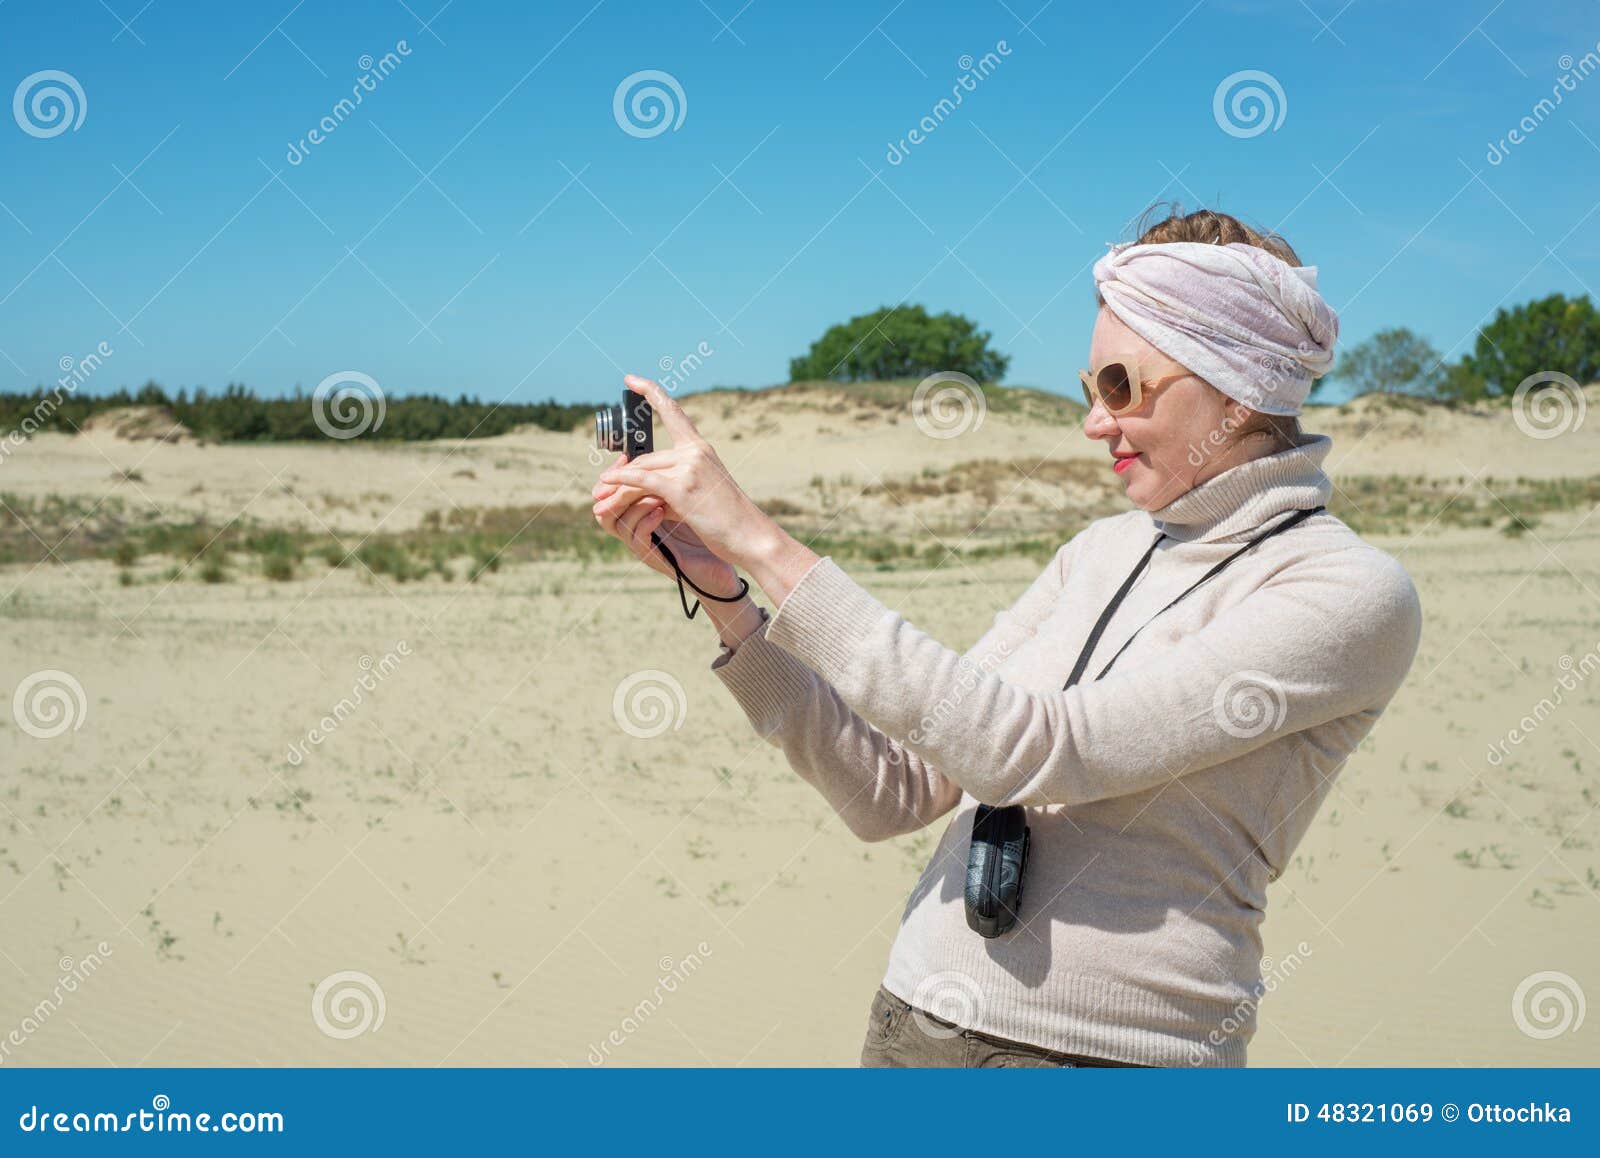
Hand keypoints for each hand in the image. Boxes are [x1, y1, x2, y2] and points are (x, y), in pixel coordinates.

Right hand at [592, 457, 741, 597]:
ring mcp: (643, 543)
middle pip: (606, 505)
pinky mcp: (654, 558)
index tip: (625, 456)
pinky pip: (636, 538)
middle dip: (618, 486)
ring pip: (615, 522)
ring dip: (634, 503)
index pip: (614, 491)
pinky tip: (661, 511)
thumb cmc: (710, 524)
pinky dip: (645, 521)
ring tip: (656, 493)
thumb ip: (671, 476)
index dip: (616, 473)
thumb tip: (669, 445)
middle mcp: (636, 528)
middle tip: (633, 470)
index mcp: (641, 511)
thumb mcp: (687, 494)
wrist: (729, 556)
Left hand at [594, 374, 776, 568]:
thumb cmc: (727, 518)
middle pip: (644, 460)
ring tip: (598, 503)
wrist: (750, 535)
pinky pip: (643, 481)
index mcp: (700, 448)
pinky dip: (621, 482)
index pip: (672, 412)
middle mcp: (695, 451)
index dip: (650, 392)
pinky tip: (607, 482)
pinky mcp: (682, 489)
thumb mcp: (698, 494)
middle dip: (619, 476)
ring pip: (640, 473)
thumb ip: (670, 485)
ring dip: (616, 491)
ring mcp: (690, 468)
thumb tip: (640, 488)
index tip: (631, 379)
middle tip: (598, 490)